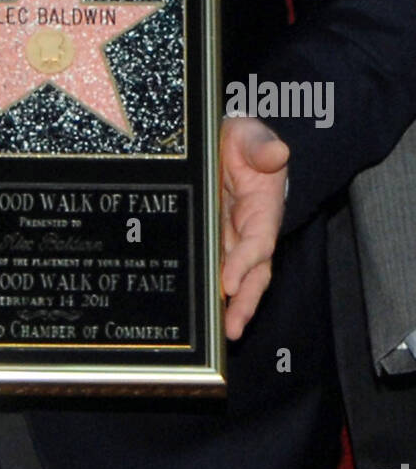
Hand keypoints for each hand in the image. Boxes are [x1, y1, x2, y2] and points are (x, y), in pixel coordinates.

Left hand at [220, 115, 288, 339]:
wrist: (226, 141)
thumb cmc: (244, 141)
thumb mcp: (253, 136)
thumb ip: (262, 146)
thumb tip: (277, 152)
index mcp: (263, 210)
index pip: (258, 243)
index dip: (245, 263)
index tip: (229, 282)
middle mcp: (248, 233)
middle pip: (250, 274)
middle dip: (242, 303)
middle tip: (230, 329)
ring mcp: (229, 240)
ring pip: (229, 278)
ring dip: (224, 305)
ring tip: (212, 331)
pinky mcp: (210, 240)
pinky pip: (208, 266)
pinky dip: (204, 287)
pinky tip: (191, 308)